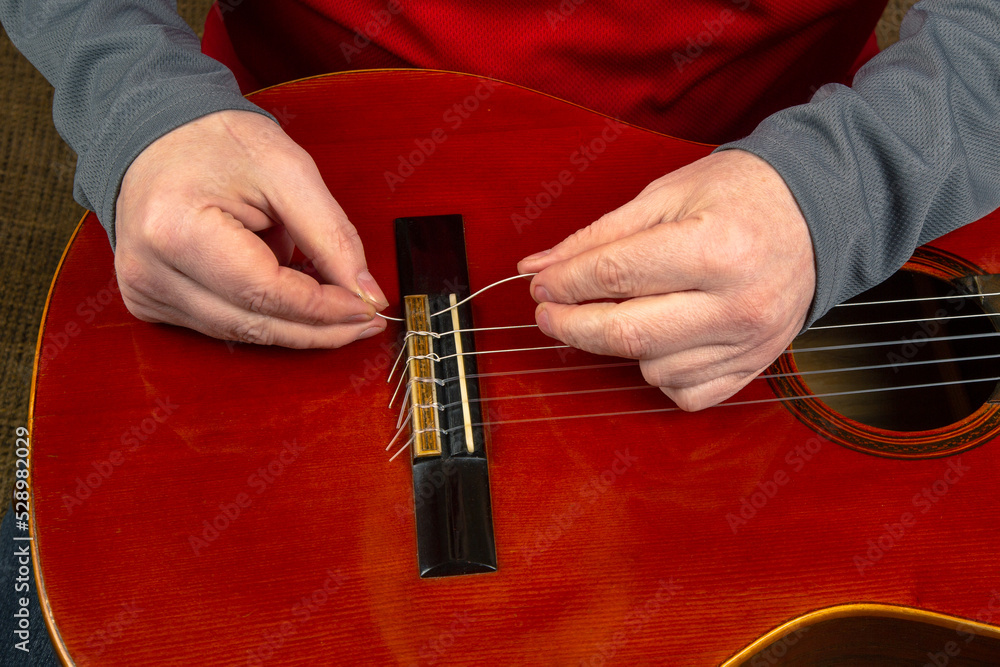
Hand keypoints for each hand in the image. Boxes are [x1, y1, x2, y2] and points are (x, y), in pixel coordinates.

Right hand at [114, 110, 387, 347]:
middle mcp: (150, 271)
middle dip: (319, 328)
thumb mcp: (288, 172)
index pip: (266, 293)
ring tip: (338, 306)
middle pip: (255, 325)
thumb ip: (332, 236)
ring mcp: (146, 291)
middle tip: (365, 321)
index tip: (367, 307)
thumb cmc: (215, 143)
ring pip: (242, 333)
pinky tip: (294, 298)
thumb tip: (366, 293)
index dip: (324, 308)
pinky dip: (266, 317)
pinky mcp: (151, 301)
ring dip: (296, 326)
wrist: (155, 136)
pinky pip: (224, 326)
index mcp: (177, 231)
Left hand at [517, 150, 814, 410]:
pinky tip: (664, 336)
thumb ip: (599, 235)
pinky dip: (660, 370)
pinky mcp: (753, 367)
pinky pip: (683, 393)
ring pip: (649, 367)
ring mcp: (749, 342)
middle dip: (570, 324)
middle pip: (625, 333)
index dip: (564, 282)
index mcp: (716, 248)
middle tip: (549, 310)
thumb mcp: (667, 194)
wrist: (818, 215)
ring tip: (630, 308)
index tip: (539, 282)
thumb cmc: (743, 196)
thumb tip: (538, 268)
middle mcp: (737, 303)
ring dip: (621, 344)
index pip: (614, 276)